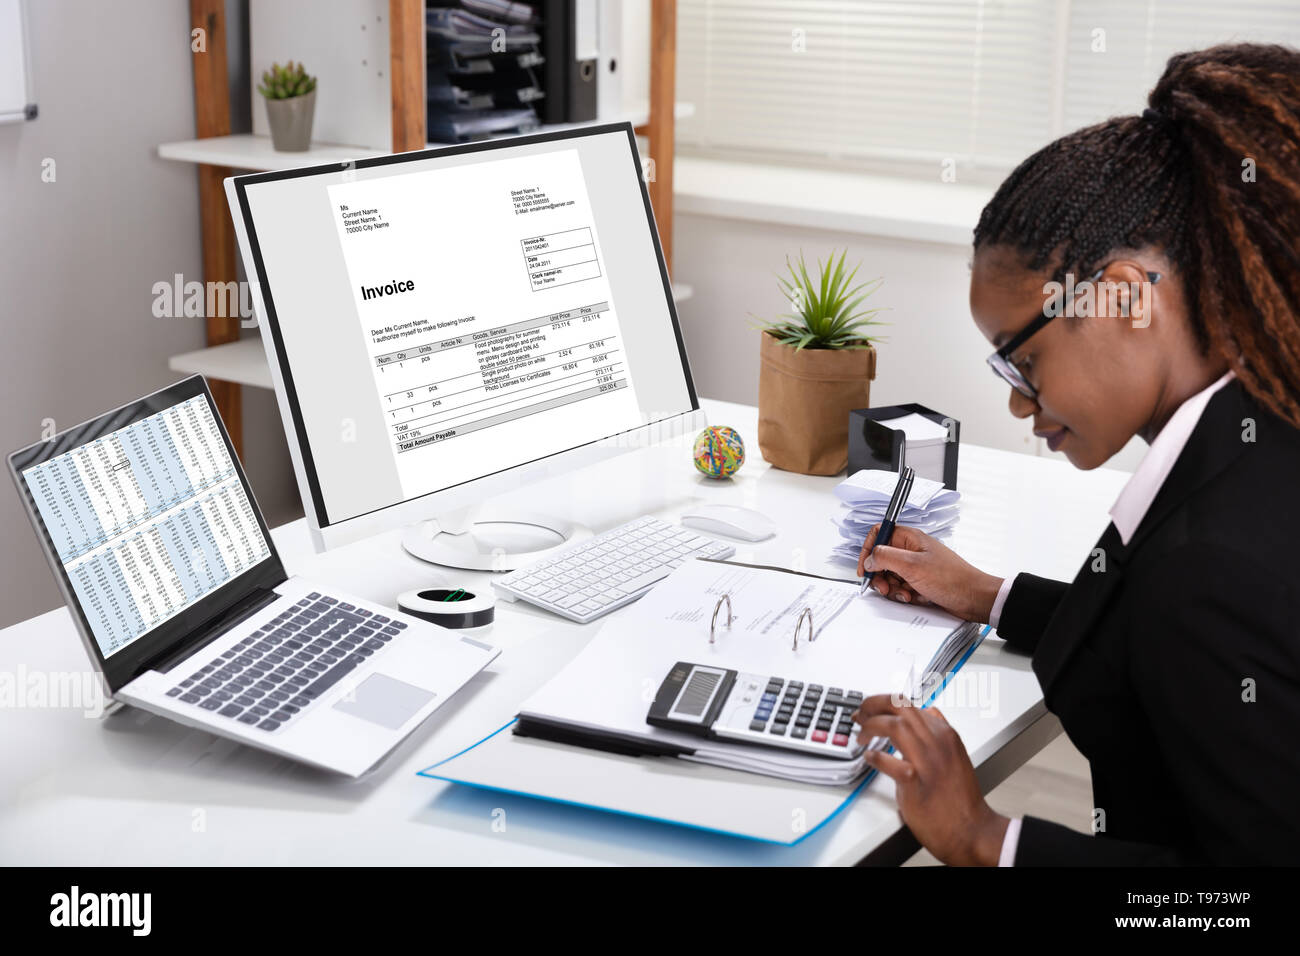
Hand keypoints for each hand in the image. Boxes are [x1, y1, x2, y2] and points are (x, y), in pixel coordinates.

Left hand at [854, 694, 1008, 865]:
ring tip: (861, 736)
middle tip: (860, 714)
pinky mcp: (914, 782)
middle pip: (898, 705)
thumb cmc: (960, 799)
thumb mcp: (955, 755)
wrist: (971, 830)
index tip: (871, 709)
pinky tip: (869, 758)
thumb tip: (925, 714)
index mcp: (946, 735)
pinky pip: (886, 760)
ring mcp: (926, 761)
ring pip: (893, 725)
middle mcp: (937, 743)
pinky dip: (874, 757)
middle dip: (872, 705)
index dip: (883, 703)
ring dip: (870, 727)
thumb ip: (939, 734)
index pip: (908, 703)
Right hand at [857, 524, 1002, 622]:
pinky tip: (914, 598)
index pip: (879, 534)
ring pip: (890, 575)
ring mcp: (916, 566)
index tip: (865, 567)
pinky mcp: (920, 581)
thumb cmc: (952, 579)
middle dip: (880, 575)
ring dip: (893, 588)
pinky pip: (902, 587)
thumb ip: (885, 558)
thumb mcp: (912, 566)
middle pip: (882, 558)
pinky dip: (904, 594)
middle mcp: (912, 550)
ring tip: (905, 593)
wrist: (974, 598)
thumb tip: (870, 558)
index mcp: (910, 538)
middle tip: (884, 586)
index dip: (868, 549)